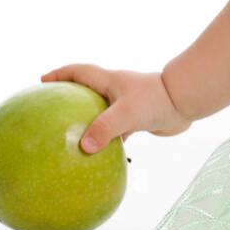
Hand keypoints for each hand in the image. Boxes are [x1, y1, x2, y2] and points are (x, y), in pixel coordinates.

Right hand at [39, 64, 191, 151]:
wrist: (187, 103)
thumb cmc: (156, 101)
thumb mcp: (127, 113)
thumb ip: (105, 128)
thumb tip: (84, 148)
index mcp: (109, 81)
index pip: (78, 72)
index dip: (59, 75)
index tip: (42, 82)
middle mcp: (115, 91)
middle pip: (86, 92)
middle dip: (69, 99)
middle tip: (51, 112)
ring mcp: (126, 105)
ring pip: (100, 114)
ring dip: (87, 123)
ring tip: (69, 138)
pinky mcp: (137, 120)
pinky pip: (115, 131)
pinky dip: (106, 141)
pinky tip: (97, 156)